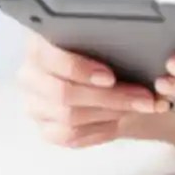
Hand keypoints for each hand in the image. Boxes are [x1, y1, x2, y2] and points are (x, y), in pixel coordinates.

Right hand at [18, 34, 170, 148]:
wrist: (96, 73)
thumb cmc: (98, 51)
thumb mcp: (100, 38)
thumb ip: (105, 39)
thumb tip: (136, 43)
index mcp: (38, 45)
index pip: (51, 58)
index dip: (80, 70)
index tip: (110, 77)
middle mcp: (30, 76)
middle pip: (64, 94)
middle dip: (110, 97)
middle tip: (144, 97)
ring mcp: (35, 105)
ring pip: (70, 118)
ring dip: (113, 113)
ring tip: (143, 106)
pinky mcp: (46, 128)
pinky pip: (72, 136)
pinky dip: (103, 128)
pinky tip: (124, 119)